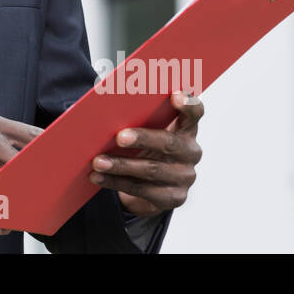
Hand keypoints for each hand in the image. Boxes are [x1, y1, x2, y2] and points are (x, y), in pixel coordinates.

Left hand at [89, 92, 203, 215]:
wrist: (153, 185)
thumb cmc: (147, 147)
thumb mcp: (148, 130)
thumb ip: (140, 117)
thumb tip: (105, 108)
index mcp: (186, 128)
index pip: (194, 112)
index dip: (188, 104)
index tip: (175, 95)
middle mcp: (190, 152)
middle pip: (169, 143)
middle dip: (143, 139)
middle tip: (119, 137)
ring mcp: (184, 177)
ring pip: (151, 170)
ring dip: (121, 165)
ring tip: (98, 161)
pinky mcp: (173, 198)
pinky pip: (141, 190)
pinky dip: (116, 182)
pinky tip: (98, 176)